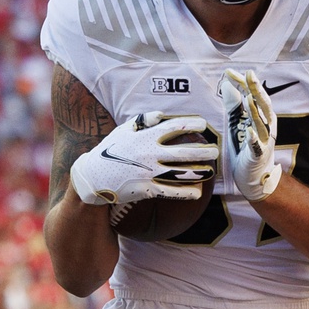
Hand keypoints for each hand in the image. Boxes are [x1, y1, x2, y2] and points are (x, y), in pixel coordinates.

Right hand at [69, 111, 218, 206]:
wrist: (92, 177)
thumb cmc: (109, 151)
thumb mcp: (122, 130)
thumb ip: (142, 120)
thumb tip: (160, 115)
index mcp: (145, 137)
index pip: (174, 127)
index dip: (191, 125)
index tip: (204, 125)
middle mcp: (149, 154)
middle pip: (183, 152)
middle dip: (202, 151)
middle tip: (216, 151)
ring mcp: (148, 172)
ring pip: (180, 172)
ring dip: (199, 172)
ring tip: (211, 171)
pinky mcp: (145, 189)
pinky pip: (169, 192)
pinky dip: (184, 193)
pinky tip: (197, 193)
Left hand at [218, 70, 281, 200]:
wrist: (255, 178)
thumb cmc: (246, 149)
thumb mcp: (237, 124)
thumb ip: (233, 106)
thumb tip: (226, 84)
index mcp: (261, 117)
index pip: (253, 95)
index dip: (242, 84)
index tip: (229, 72)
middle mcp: (266, 127)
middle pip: (263, 105)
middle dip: (257, 90)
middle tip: (249, 74)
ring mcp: (264, 142)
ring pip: (262, 124)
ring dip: (255, 112)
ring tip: (249, 98)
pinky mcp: (258, 156)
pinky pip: (257, 147)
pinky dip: (254, 139)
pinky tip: (249, 131)